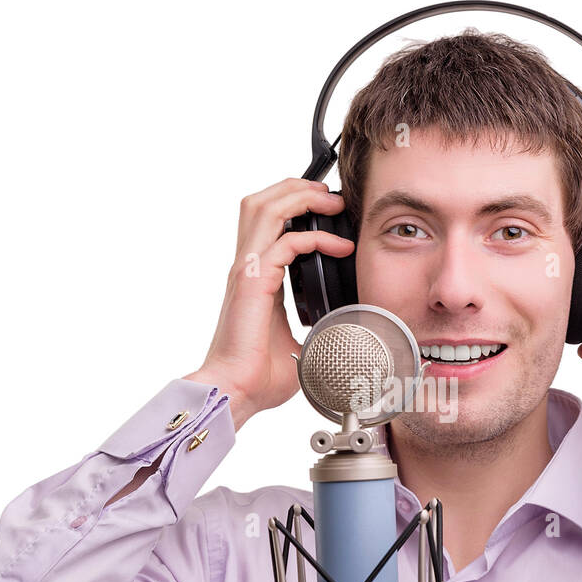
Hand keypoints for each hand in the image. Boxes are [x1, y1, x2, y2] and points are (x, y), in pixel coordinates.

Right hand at [185, 177, 354, 431]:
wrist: (237, 392)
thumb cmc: (260, 377)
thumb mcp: (300, 345)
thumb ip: (316, 329)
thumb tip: (344, 333)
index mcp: (255, 278)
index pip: (269, 224)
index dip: (296, 207)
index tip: (329, 211)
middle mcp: (247, 267)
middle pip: (261, 202)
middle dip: (296, 189)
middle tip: (330, 195)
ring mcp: (246, 271)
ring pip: (265, 209)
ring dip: (300, 199)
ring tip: (331, 203)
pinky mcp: (252, 281)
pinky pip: (286, 243)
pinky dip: (316, 238)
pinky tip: (340, 247)